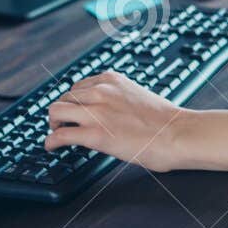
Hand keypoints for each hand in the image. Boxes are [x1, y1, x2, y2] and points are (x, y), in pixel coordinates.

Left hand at [44, 71, 185, 171]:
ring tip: (56, 134)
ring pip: (56, 111)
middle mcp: (100, 91)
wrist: (177, 133)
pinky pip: (60, 135)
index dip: (73, 101)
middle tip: (63, 124)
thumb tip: (109, 111)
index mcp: (111, 80)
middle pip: (64, 97)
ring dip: (53, 124)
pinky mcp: (93, 134)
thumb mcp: (137, 96)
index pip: (79, 86)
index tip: (73, 111)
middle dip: (62, 112)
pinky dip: (51, 142)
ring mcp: (95, 112)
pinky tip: (52, 147)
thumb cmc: (165, 120)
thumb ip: (118, 97)